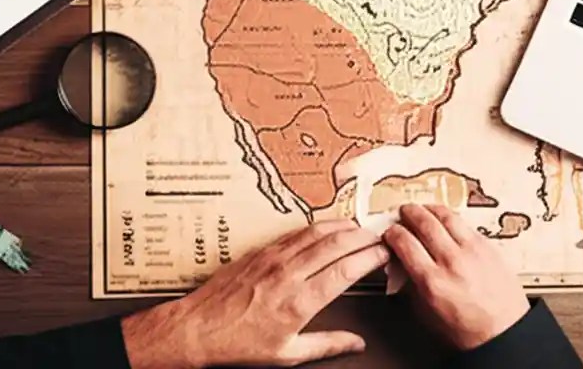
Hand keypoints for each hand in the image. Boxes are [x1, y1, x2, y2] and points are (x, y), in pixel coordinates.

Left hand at [121, 219, 388, 368]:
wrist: (196, 329)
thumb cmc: (238, 345)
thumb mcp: (287, 355)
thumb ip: (326, 344)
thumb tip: (355, 343)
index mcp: (299, 303)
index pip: (345, 272)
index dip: (370, 258)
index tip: (386, 253)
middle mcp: (288, 275)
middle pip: (336, 245)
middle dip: (363, 236)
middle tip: (380, 234)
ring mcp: (273, 259)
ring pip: (316, 233)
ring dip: (342, 227)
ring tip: (361, 226)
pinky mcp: (260, 252)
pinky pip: (295, 233)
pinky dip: (317, 227)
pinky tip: (327, 227)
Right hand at [383, 204, 529, 350]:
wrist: (504, 332)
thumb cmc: (469, 330)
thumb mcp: (428, 314)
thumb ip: (412, 285)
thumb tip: (403, 264)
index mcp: (433, 281)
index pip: (405, 243)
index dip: (393, 233)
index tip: (391, 232)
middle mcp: (452, 262)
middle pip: (424, 223)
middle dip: (409, 213)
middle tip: (404, 212)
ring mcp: (473, 251)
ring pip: (446, 216)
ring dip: (430, 209)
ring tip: (423, 209)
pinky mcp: (489, 246)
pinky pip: (466, 223)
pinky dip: (451, 217)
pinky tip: (446, 219)